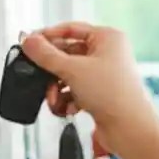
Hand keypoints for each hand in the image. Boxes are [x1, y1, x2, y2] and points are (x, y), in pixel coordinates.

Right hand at [20, 23, 158, 153]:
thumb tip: (28, 40)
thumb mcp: (72, 70)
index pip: (70, 29)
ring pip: (69, 75)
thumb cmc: (112, 94)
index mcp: (107, 37)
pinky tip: (66, 109)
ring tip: (54, 100)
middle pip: (68, 54)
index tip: (29, 43)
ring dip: (57, 88)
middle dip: (52, 71)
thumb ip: (46, 55)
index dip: (48, 36)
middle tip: (36, 77)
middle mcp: (107, 53)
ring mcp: (105, 74)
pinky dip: (68, 99)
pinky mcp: (101, 93)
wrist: (130, 129)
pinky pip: (76, 90)